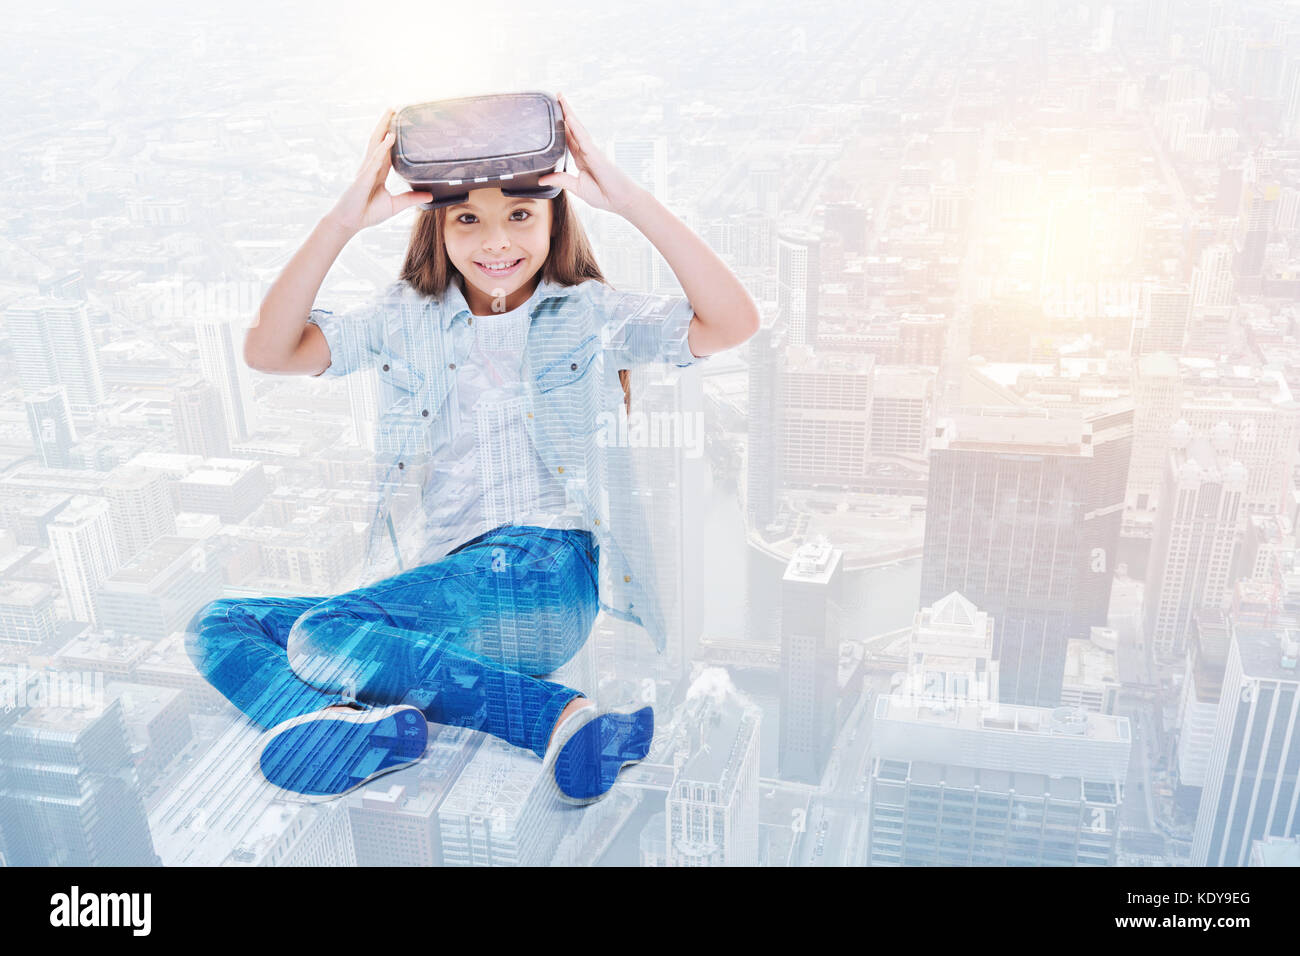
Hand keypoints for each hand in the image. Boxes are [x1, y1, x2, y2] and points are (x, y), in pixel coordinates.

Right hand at [326, 108, 432, 233]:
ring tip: (391, 113)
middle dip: (386, 123)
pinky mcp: (364, 177)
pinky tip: (389, 138)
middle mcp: (371, 166)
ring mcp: (366, 169)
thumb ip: (411, 198)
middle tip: (394, 108)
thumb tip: (429, 195)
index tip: (399, 122)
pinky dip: (383, 147)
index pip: (386, 148)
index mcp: (378, 171)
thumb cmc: (367, 213)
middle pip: (379, 139)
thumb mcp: (395, 205)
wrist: (350, 222)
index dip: (392, 135)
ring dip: (383, 127)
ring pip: (375, 143)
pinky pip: (375, 159)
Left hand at [538, 93, 646, 216]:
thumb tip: (542, 179)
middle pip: (573, 128)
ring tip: (561, 99)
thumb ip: (561, 180)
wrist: (621, 201)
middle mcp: (586, 151)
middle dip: (565, 112)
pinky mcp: (597, 155)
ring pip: (578, 128)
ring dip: (569, 113)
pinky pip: (584, 139)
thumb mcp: (577, 188)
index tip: (553, 114)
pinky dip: (575, 128)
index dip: (561, 125)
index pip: (568, 138)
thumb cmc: (604, 195)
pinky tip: (568, 118)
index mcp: (582, 158)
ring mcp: (592, 151)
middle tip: (556, 96)